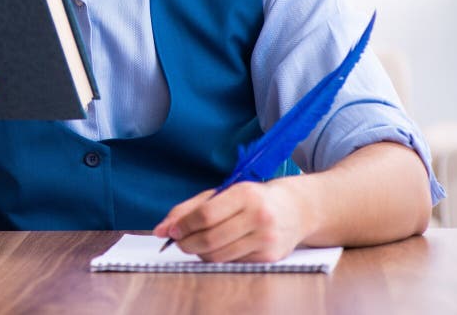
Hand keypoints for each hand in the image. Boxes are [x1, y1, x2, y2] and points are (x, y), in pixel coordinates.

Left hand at [152, 179, 309, 262]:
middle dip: (187, 243)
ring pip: (219, 256)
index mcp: (245, 193)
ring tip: (195, 244)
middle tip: (178, 241)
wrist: (295, 209)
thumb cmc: (252, 198)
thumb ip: (189, 208)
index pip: (206, 215)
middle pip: (211, 239)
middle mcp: (258, 216)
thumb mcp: (222, 193)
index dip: (183, 225)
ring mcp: (266, 239)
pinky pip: (233, 263)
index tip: (171, 230)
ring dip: (199, 253)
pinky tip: (217, 247)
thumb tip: (161, 228)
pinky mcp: (269, 257)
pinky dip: (218, 258)